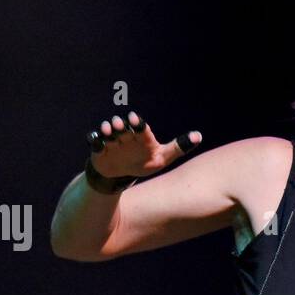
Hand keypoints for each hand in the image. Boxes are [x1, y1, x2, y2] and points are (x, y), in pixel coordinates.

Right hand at [86, 111, 201, 178]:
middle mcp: (126, 134)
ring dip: (108, 129)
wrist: (122, 174)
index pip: (139, 126)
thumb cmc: (143, 162)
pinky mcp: (100, 148)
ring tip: (110, 131)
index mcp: (141, 135)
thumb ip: (178, 147)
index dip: (137, 123)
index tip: (135, 120)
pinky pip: (95, 141)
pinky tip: (97, 141)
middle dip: (121, 125)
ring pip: (109, 130)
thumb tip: (199, 136)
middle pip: (122, 126)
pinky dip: (96, 140)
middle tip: (121, 126)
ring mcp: (112, 140)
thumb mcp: (162, 158)